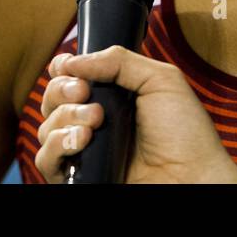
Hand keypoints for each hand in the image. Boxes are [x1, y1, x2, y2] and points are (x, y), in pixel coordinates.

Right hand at [34, 45, 236, 183]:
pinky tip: (82, 140)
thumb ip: (119, 61)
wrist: (192, 176)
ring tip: (95, 121)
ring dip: (65, 117)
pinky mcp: (78, 176)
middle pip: (52, 98)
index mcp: (112, 95)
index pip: (70, 77)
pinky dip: (56, 145)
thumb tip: (73, 60)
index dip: (64, 68)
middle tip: (86, 93)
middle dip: (64, 90)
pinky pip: (45, 159)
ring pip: (46, 126)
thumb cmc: (185, 133)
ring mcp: (84, 149)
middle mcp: (93, 120)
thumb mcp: (161, 79)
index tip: (70, 67)